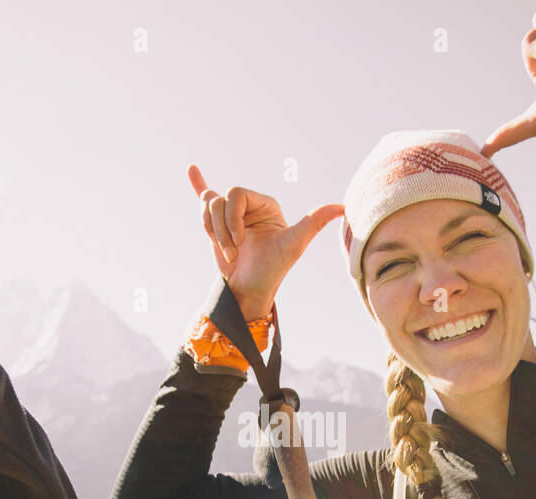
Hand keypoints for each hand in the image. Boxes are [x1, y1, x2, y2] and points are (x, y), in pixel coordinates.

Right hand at [189, 165, 341, 319]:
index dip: (232, 217)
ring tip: (228, 252)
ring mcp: (232, 216)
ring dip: (212, 232)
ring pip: (208, 206)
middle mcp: (249, 207)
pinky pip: (206, 200)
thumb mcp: (294, 244)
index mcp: (266, 206)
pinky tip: (192, 169)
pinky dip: (198, 185)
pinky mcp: (217, 225)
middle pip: (220, 200)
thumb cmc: (272, 271)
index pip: (237, 194)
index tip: (240, 240)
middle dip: (222, 228)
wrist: (247, 291)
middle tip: (234, 250)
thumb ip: (314, 222)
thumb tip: (343, 207)